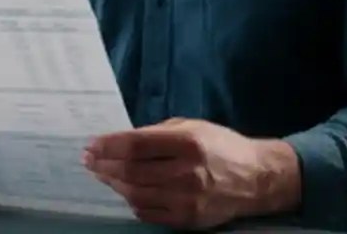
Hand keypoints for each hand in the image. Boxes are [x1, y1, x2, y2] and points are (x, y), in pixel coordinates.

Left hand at [82, 118, 301, 229]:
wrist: (257, 179)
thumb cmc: (222, 146)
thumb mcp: (193, 127)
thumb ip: (158, 133)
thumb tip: (122, 142)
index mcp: (188, 143)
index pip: (136, 145)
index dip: (108, 145)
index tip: (91, 145)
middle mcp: (186, 173)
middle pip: (131, 172)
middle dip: (104, 165)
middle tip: (89, 160)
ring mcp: (186, 200)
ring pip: (135, 194)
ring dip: (114, 184)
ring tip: (104, 174)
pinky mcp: (187, 219)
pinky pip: (148, 213)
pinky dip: (133, 201)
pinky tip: (127, 191)